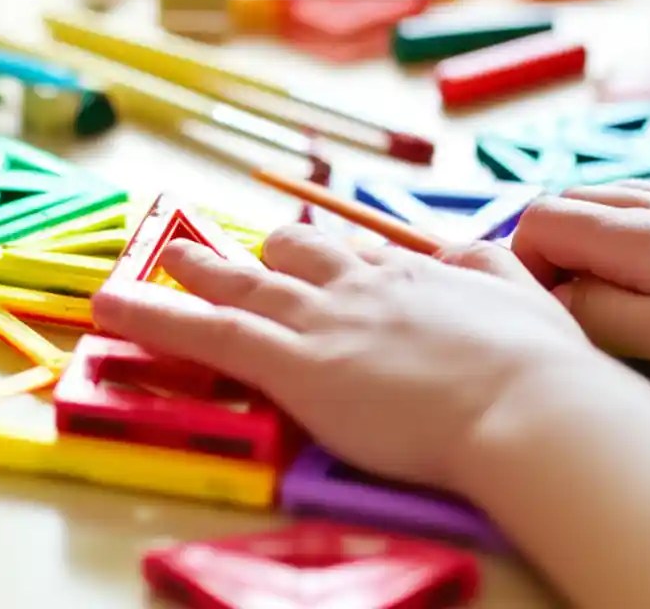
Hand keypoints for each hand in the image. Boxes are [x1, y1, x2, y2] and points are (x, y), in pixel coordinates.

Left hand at [91, 226, 604, 491]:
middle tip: (229, 246)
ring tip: (165, 253)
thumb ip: (486, 269)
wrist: (525, 403)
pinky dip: (154, 316)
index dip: (326, 255)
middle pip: (293, 254)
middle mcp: (358, 286)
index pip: (355, 254)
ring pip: (241, 283)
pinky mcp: (292, 364)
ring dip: (199, 267)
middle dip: (258, 253)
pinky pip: (207, 334)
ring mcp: (321, 320)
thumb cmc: (537, 365)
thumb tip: (464, 253)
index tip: (307, 253)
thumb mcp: (523, 295)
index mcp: (413, 275)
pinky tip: (112, 306)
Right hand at [512, 173, 649, 389]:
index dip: (528, 262)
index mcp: (641, 235)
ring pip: (616, 194)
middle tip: (579, 305)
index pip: (540, 218)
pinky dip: (642, 221)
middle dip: (553, 248)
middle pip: (571, 199)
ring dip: (595, 236)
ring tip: (620, 288)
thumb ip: (600, 314)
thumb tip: (553, 295)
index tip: (555, 308)